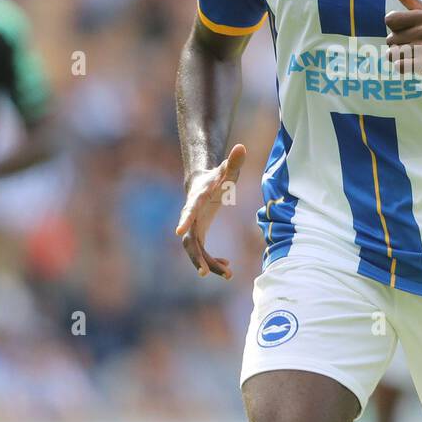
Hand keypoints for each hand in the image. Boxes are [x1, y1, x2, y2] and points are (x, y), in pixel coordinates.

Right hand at [175, 143, 244, 278]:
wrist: (203, 184)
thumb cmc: (217, 177)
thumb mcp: (228, 170)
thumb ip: (234, 161)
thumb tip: (242, 147)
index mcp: (197, 201)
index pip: (189, 211)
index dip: (184, 220)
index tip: (179, 232)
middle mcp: (191, 217)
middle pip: (188, 240)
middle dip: (195, 256)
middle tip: (204, 272)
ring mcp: (193, 228)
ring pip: (196, 252)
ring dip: (209, 264)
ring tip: (228, 274)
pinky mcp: (198, 235)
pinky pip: (203, 253)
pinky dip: (213, 261)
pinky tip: (228, 266)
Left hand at [384, 0, 421, 84]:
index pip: (389, 19)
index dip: (396, 28)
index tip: (410, 31)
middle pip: (389, 39)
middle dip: (398, 45)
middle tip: (417, 46)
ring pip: (392, 53)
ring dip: (401, 57)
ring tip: (417, 56)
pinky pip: (398, 65)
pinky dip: (403, 68)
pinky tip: (417, 65)